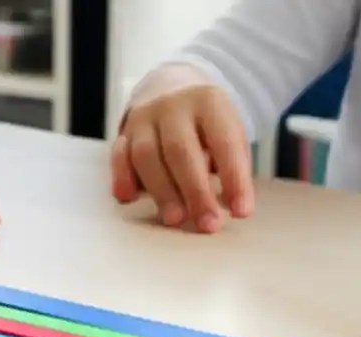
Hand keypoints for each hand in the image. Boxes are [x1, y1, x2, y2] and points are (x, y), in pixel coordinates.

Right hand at [112, 63, 253, 233]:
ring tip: (175, 220)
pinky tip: (129, 199)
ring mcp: (144, 118)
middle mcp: (173, 106)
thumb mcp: (228, 132)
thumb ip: (230, 164)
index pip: (224, 142)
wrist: (170, 87)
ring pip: (147, 155)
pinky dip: (123, 178)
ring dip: (161, 191)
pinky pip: (119, 156)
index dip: (234, 179)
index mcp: (209, 102)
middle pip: (181, 150)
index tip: (241, 211)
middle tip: (208, 224)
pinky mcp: (124, 133)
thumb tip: (228, 205)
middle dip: (195, 191)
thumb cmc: (207, 124)